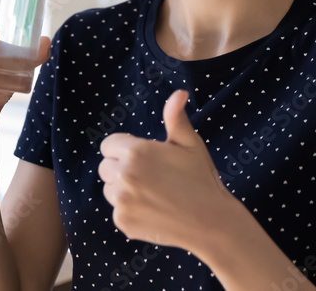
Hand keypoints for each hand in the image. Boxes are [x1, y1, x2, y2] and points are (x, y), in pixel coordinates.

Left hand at [98, 89, 233, 251]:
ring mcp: (121, 201)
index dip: (125, 150)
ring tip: (153, 193)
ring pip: (109, 189)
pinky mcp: (123, 222)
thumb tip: (179, 93)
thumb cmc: (201, 178)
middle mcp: (124, 175)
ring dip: (123, 190)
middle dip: (121, 168)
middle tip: (150, 176)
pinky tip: (153, 209)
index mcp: (136, 152)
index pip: (109, 145)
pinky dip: (130, 210)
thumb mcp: (190, 144)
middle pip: (105, 167)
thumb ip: (176, 117)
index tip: (144, 158)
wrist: (210, 222)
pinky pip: (117, 210)